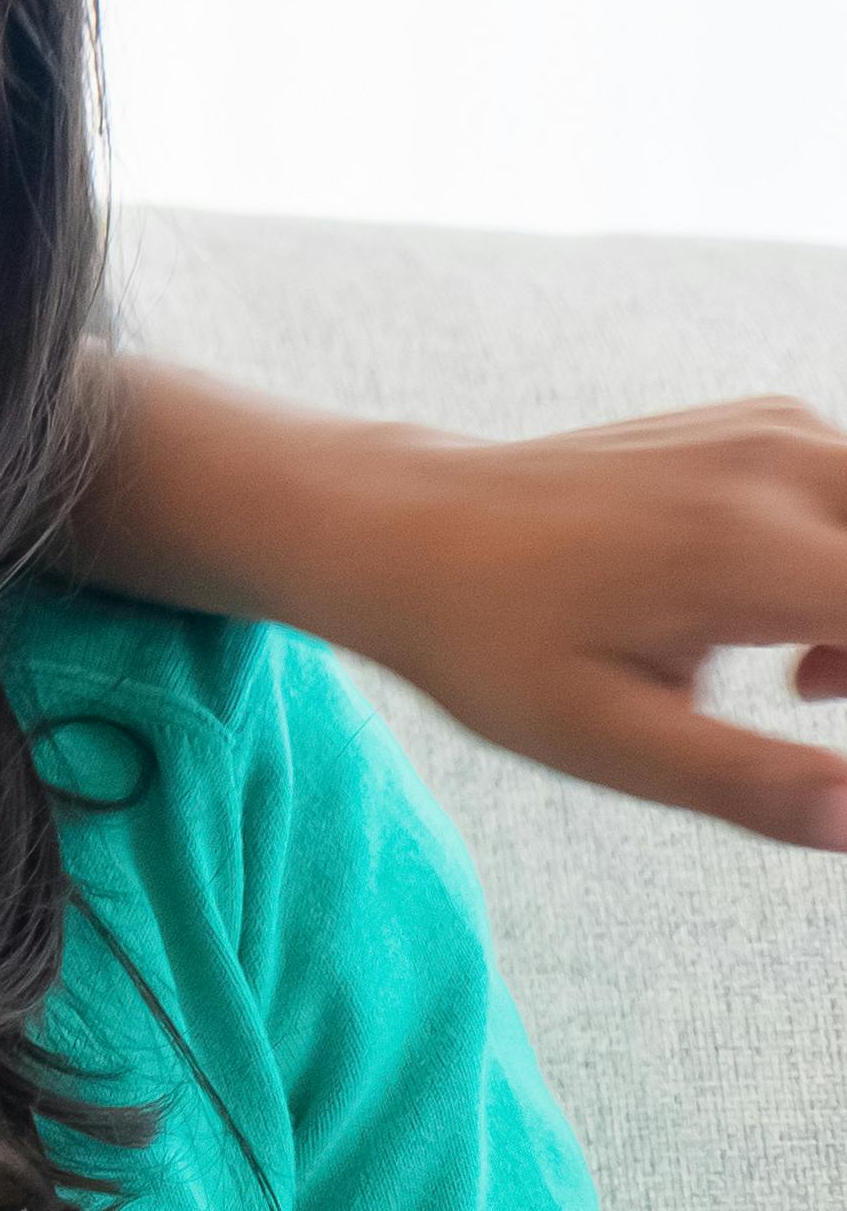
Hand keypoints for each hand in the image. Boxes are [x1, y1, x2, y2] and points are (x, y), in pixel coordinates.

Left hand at [323, 398, 846, 848]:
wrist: (404, 527)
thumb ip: (753, 786)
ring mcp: (772, 430)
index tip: (814, 706)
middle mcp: (776, 466)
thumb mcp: (608, 740)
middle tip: (815, 697)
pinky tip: (786, 630)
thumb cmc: (490, 641)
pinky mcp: (763, 424)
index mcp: (746, 548)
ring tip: (802, 679)